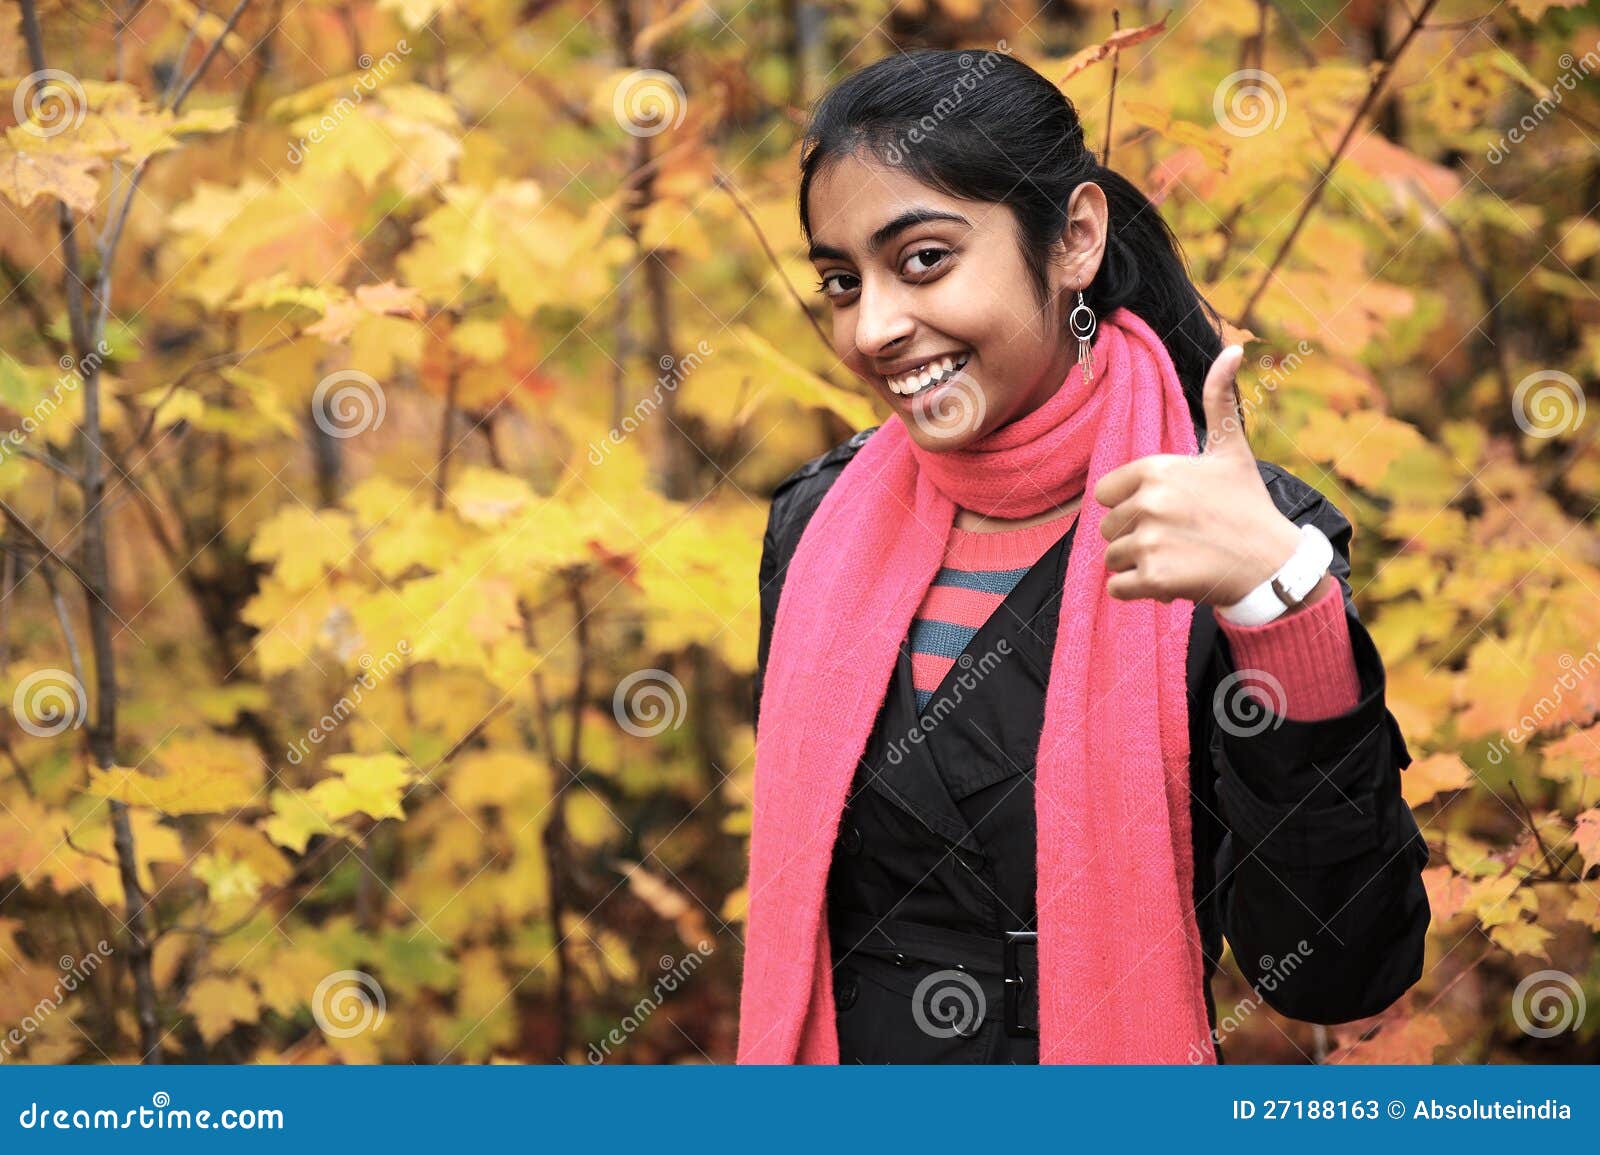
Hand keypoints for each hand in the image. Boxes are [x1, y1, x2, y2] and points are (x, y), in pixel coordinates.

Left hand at [1092, 345, 1303, 606]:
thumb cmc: (1248, 506)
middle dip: (1136, 538)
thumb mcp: (1232, 451)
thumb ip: (1221, 400)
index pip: (1106, 494)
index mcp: (1157, 468)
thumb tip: (1234, 347)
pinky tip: (1171, 581)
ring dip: (1139, 565)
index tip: (1167, 512)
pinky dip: (1138, 591)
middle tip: (1179, 539)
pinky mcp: (1154, 577)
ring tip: (1179, 558)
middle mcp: (1149, 501)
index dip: (1132, 506)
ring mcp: (1150, 540)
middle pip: (1108, 528)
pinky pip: (1117, 588)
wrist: (1273, 564)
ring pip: (1113, 558)